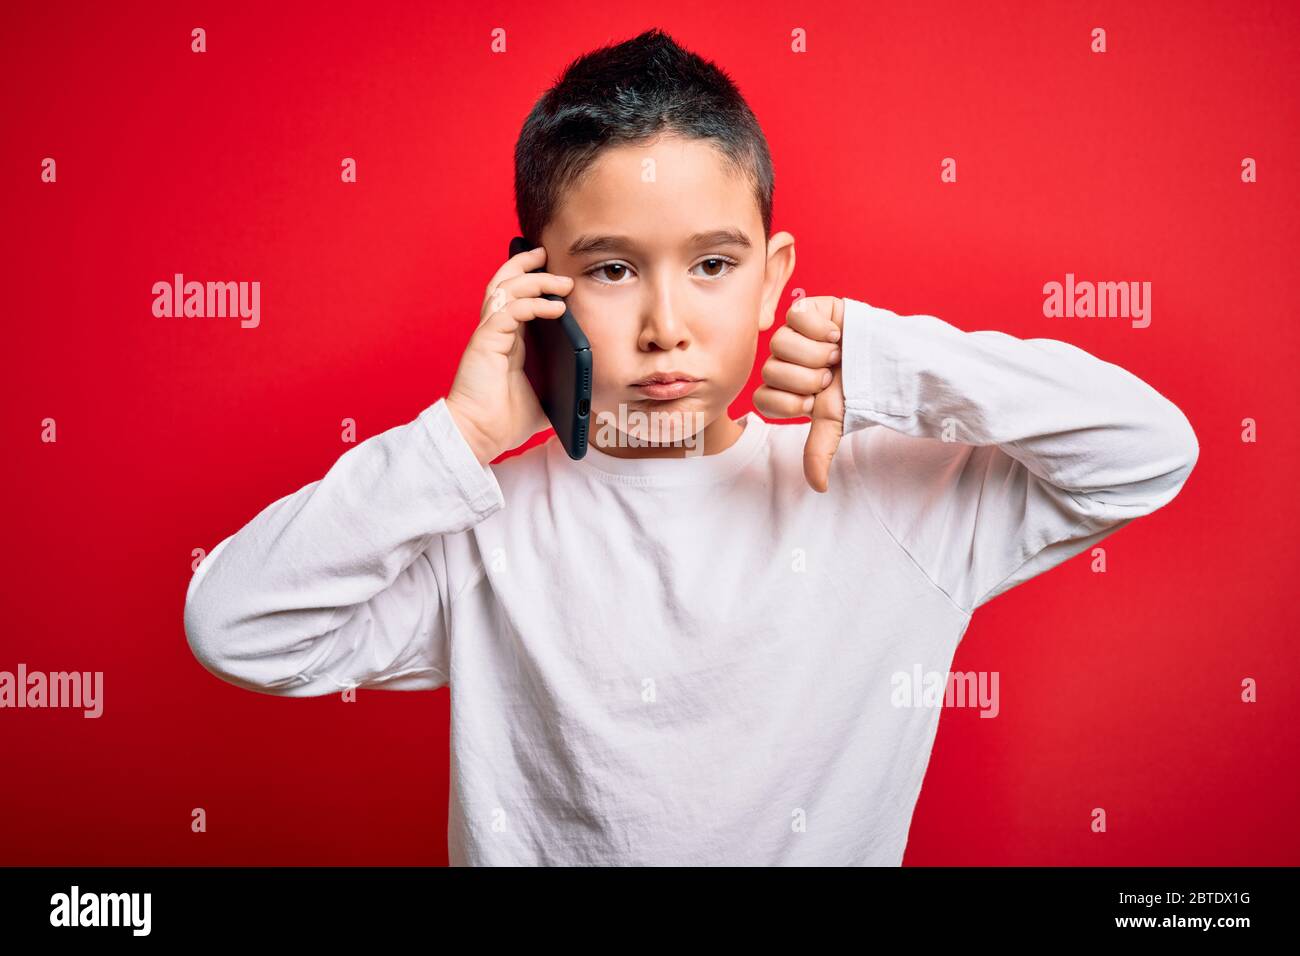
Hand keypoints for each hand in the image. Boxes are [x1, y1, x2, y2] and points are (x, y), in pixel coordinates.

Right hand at [445, 246, 573, 465]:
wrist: (481, 434)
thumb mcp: (547, 395)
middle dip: (526, 264)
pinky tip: (556, 308)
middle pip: (505, 282)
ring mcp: (489, 334)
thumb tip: (592, 384)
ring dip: (536, 280)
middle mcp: (495, 330)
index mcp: (507, 339)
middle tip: (546, 254)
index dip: (529, 277)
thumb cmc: (506, 419)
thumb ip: (563, 382)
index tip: (553, 268)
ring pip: (507, 289)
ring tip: (561, 281)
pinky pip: (511, 311)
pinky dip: (534, 304)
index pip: (515, 296)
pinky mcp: (486, 341)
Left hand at [753, 295, 844, 492]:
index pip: (762, 399)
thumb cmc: (860, 389)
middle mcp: (783, 361)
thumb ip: (818, 450)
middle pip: (770, 371)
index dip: (789, 403)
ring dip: (816, 354)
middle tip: (830, 376)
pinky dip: (820, 329)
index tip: (815, 402)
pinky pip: (795, 316)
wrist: (888, 359)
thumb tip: (819, 487)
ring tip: (837, 355)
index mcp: (784, 389)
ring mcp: (792, 334)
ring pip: (781, 343)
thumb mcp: (837, 421)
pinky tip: (836, 335)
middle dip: (807, 378)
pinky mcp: (806, 310)